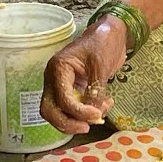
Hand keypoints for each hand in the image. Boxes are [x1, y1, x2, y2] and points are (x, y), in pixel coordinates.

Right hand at [41, 16, 124, 134]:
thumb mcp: (101, 65)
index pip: (61, 98)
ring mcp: (61, 86)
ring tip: (101, 113)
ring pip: (59, 113)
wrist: (111, 33)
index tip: (96, 115)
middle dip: (68, 123)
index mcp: (58, 68)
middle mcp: (55, 78)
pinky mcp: (72, 91)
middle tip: (88, 127)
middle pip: (50, 110)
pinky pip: (72, 109)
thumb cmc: (103, 42)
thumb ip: (95, 90)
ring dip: (77, 120)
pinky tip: (103, 106)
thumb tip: (94, 115)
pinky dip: (85, 114)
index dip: (77, 112)